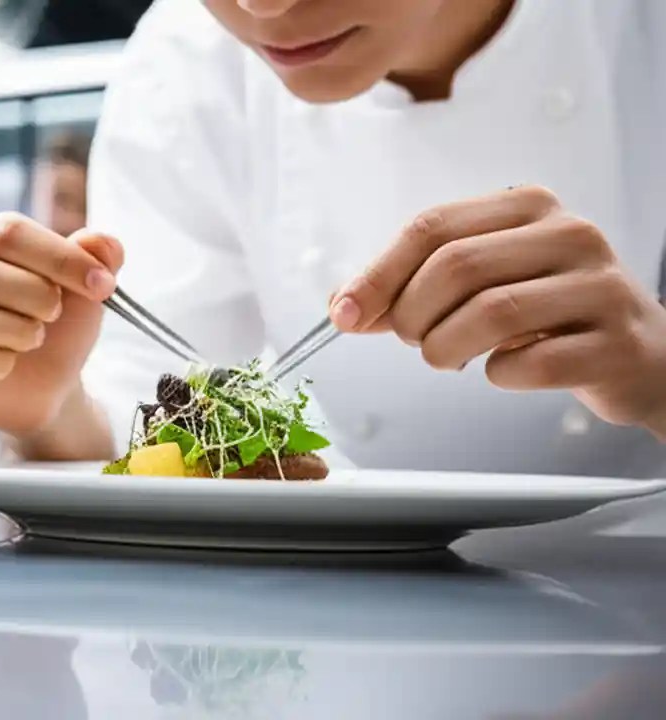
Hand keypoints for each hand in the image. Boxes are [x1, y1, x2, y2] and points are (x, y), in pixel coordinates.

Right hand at [0, 213, 121, 436]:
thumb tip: (103, 244)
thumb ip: (100, 257)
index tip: (102, 287)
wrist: (48, 388)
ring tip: (31, 341)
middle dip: (34, 298)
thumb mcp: (89, 292)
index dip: (60, 258)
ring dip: (10, 331)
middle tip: (52, 318)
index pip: (9, 232)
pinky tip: (5, 365)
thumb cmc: (59, 330)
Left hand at [329, 186, 665, 438]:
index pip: (431, 227)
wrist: (638, 356)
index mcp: (527, 207)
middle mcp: (569, 234)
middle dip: (414, 316)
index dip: (378, 274)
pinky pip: (532, 362)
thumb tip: (345, 305)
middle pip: (456, 266)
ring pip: (492, 312)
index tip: (345, 313)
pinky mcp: (616, 342)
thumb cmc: (549, 314)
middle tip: (416, 341)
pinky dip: (500, 374)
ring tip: (447, 359)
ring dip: (446, 348)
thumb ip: (411, 289)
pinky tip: (503, 371)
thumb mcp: (482, 284)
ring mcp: (599, 286)